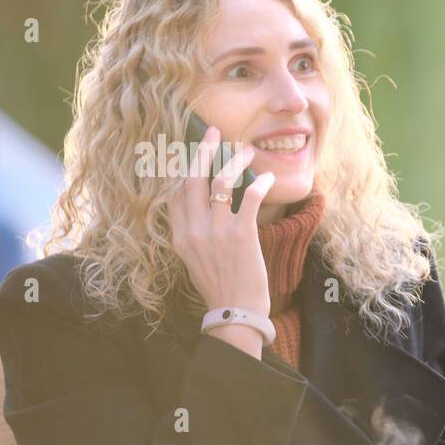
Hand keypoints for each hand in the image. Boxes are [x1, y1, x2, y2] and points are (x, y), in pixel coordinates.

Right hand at [167, 125, 276, 315]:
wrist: (236, 313)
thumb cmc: (220, 287)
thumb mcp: (194, 260)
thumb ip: (192, 234)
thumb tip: (198, 209)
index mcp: (180, 236)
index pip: (176, 192)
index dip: (183, 166)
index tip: (190, 149)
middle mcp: (194, 230)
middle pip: (192, 179)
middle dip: (202, 150)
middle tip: (212, 131)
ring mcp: (217, 231)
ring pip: (220, 181)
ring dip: (234, 161)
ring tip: (245, 150)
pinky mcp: (242, 234)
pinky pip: (249, 197)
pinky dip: (259, 183)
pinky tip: (267, 178)